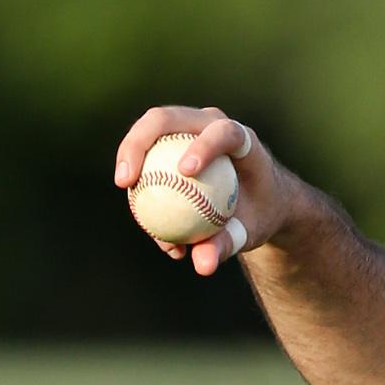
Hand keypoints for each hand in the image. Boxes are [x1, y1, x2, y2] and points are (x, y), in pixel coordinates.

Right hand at [114, 105, 290, 276]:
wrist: (261, 200)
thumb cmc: (260, 215)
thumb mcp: (250, 233)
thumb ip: (227, 245)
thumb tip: (202, 265)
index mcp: (244, 141)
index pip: (224, 132)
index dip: (204, 145)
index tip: (185, 172)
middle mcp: (214, 123)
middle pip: (168, 119)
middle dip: (141, 142)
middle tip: (128, 179)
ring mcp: (190, 125)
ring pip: (149, 130)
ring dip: (130, 154)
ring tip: (124, 186)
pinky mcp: (174, 136)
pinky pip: (147, 149)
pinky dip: (138, 171)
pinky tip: (133, 202)